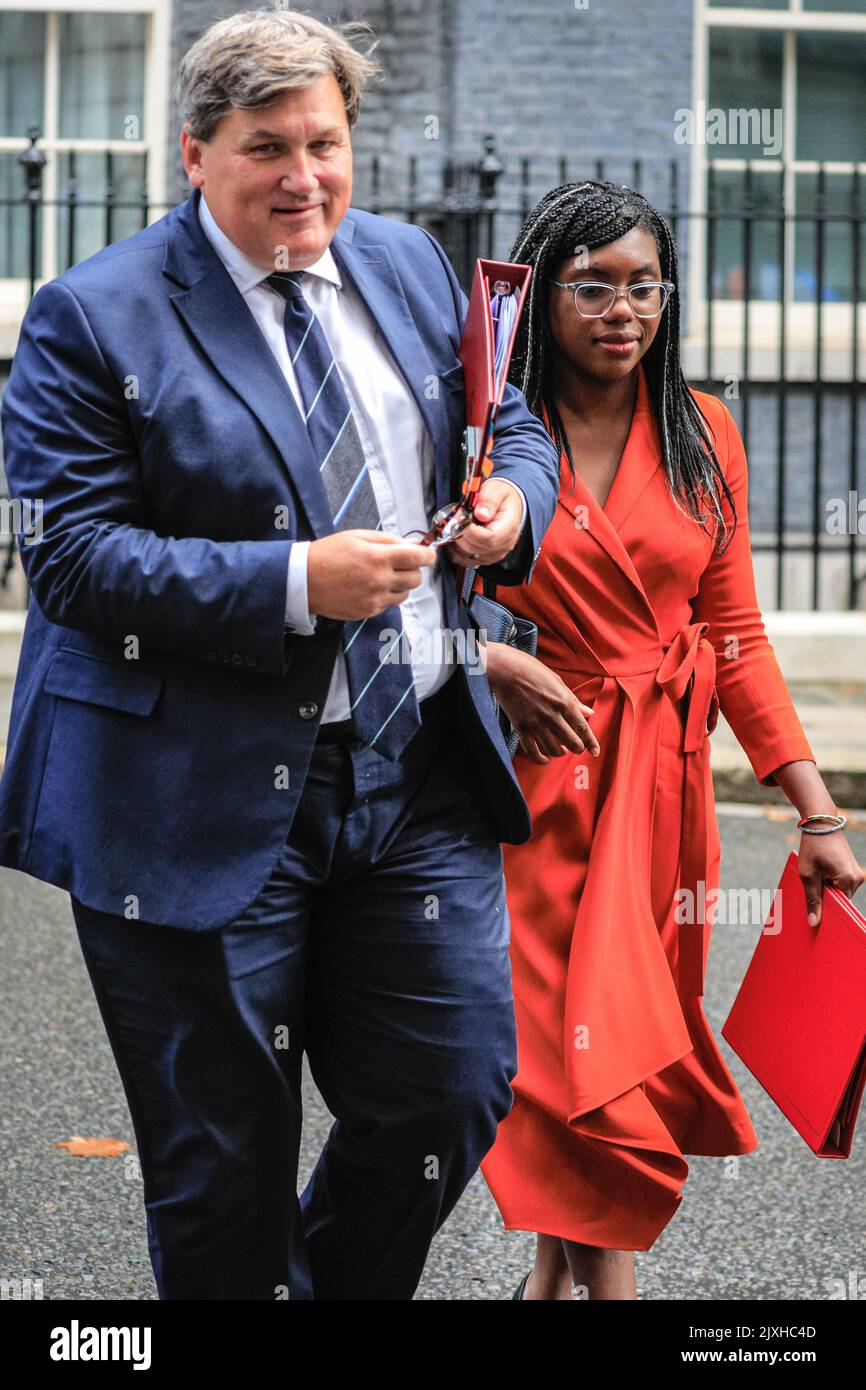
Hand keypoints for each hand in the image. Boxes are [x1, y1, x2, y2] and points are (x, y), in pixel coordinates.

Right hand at [307, 530, 435, 620]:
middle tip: (398, 563)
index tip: (427, 554)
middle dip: (412, 569)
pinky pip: (389, 604)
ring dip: (400, 584)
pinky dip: (386, 595)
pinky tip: (370, 587)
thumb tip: (410, 544)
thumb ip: (387, 539)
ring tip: (382, 575)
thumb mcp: (357, 536)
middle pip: (416, 578)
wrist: (304, 580)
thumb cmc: (328, 554)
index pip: (418, 558)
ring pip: (405, 594)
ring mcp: (375, 599)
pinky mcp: (368, 611)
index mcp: (379, 557)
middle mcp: (380, 580)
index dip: (428, 556)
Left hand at [444, 479, 522, 568]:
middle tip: (455, 520)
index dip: (470, 531)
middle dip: (461, 535)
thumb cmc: (501, 498)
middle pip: (477, 548)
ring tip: (457, 526)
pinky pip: (467, 561)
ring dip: (457, 543)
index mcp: (509, 527)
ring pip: (469, 556)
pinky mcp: (485, 557)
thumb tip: (481, 514)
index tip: (460, 518)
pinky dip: (457, 551)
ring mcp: (495, 553)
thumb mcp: (496, 490)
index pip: (489, 538)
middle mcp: (504, 544)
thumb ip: (488, 500)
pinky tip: (456, 537)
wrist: (506, 504)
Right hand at [485, 642, 599, 762]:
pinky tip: (544, 759)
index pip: (583, 728)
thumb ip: (574, 701)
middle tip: (576, 748)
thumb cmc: (532, 670)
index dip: (591, 743)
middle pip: (572, 743)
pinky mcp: (521, 727)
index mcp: (564, 701)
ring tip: (560, 749)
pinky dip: (540, 759)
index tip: (595, 752)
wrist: (505, 669)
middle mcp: (553, 715)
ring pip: (554, 750)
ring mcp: (536, 723)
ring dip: (560, 753)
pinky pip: (533, 751)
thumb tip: (590, 713)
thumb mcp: (557, 681)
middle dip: (577, 749)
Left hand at [798, 830, 864, 926]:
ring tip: (813, 889)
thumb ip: (812, 899)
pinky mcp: (852, 871)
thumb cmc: (812, 847)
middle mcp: (857, 879)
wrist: (821, 824)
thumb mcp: (808, 874)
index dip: (827, 915)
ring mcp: (856, 875)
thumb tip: (814, 922)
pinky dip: (829, 887)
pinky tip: (818, 882)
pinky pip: (841, 886)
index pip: (840, 909)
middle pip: (841, 902)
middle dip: (825, 904)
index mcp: (848, 880)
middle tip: (808, 906)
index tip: (814, 921)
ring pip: (840, 894)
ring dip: (826, 894)